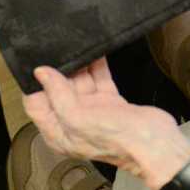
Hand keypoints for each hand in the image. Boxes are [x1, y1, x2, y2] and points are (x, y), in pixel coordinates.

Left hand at [24, 59, 189, 189]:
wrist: (155, 143)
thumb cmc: (117, 140)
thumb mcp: (79, 119)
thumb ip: (58, 95)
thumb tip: (41, 73)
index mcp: (58, 132)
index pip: (36, 105)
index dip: (35, 85)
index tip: (37, 64)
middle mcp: (72, 122)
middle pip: (57, 90)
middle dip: (59, 71)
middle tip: (59, 49)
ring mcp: (93, 112)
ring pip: (80, 83)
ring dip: (80, 66)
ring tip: (78, 45)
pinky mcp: (110, 103)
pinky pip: (99, 81)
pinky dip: (97, 67)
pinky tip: (97, 53)